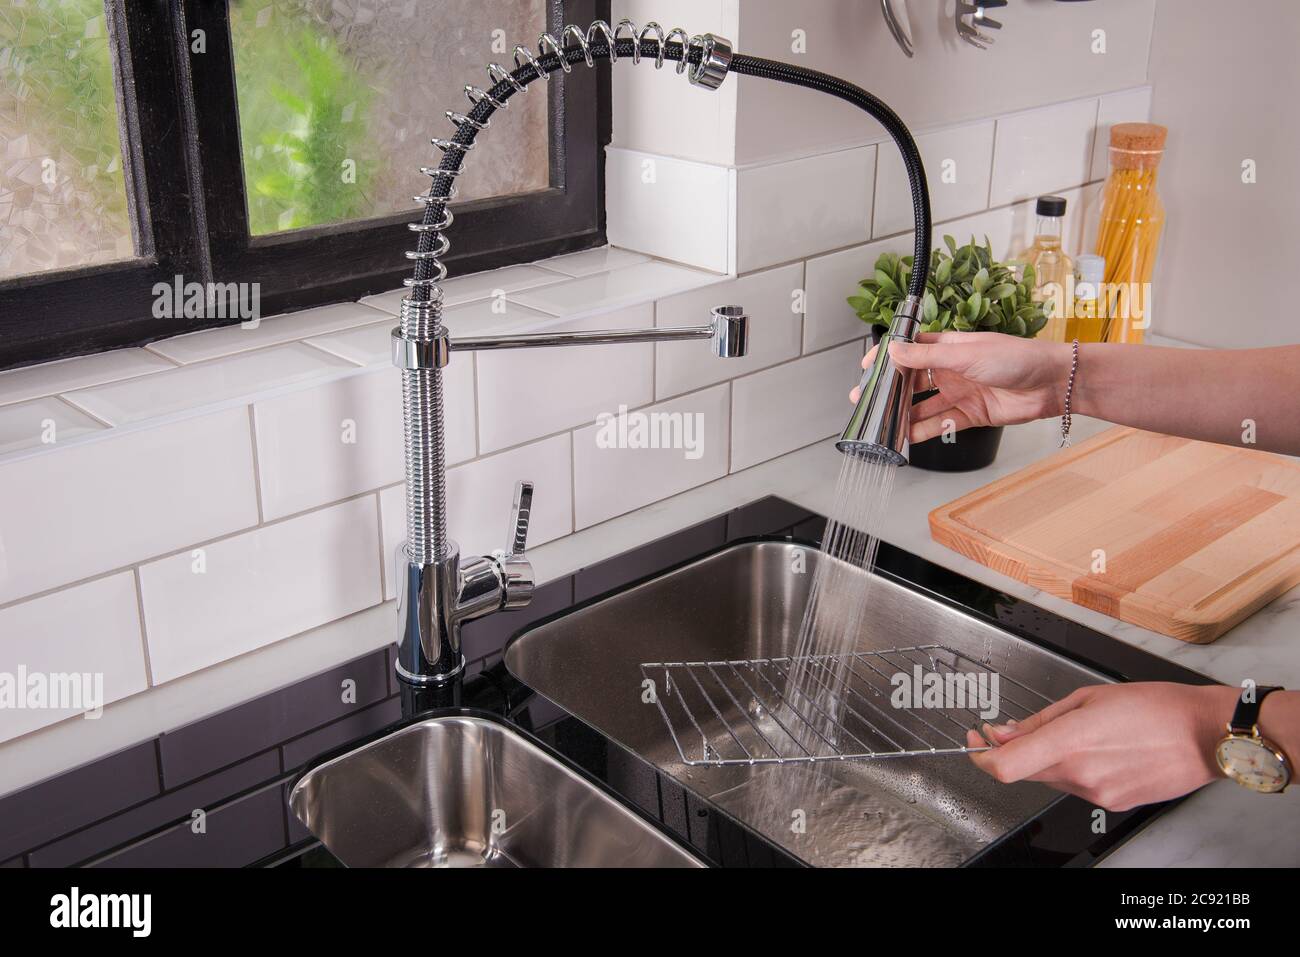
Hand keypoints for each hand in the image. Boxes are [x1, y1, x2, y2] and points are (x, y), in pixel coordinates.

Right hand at [850, 332, 1073, 443]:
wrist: (1051, 383)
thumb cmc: (1016, 358)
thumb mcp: (966, 355)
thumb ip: (927, 358)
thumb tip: (894, 352)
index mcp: (949, 348)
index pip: (911, 350)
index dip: (889, 358)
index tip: (868, 367)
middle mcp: (951, 370)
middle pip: (913, 381)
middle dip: (889, 391)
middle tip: (866, 401)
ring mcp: (960, 393)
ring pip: (924, 406)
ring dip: (903, 415)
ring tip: (881, 424)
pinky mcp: (970, 415)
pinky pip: (942, 424)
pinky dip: (924, 432)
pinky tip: (907, 437)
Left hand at [965, 682, 1238, 810]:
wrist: (1205, 736)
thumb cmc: (1156, 708)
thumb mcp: (1089, 698)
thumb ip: (1041, 719)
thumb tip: (1006, 731)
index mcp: (1070, 742)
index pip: (1005, 766)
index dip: (981, 758)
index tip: (975, 742)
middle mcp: (1080, 774)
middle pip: (1025, 771)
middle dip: (1015, 751)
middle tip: (1014, 729)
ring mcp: (1097, 793)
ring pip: (1052, 778)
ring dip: (1049, 758)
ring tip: (1079, 732)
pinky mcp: (1113, 803)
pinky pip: (1078, 786)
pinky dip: (1076, 769)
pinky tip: (1100, 749)